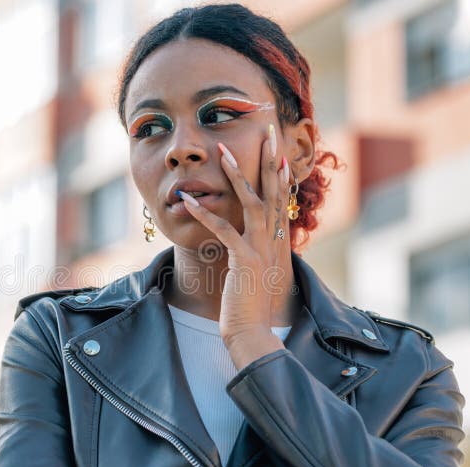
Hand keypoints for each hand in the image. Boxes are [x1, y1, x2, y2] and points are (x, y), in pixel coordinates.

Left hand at [178, 123, 289, 356]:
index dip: (280, 173)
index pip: (281, 199)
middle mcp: (275, 241)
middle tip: (264, 131)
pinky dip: (204, 213)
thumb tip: (250, 239)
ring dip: (236, 175)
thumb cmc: (251, 306)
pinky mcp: (243, 260)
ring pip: (251, 203)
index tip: (277, 149)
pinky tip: (187, 200)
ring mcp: (261, 249)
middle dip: (268, 159)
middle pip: (273, 192)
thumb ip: (258, 252)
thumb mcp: (258, 273)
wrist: (252, 333)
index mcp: (279, 243)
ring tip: (221, 152)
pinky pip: (222, 229)